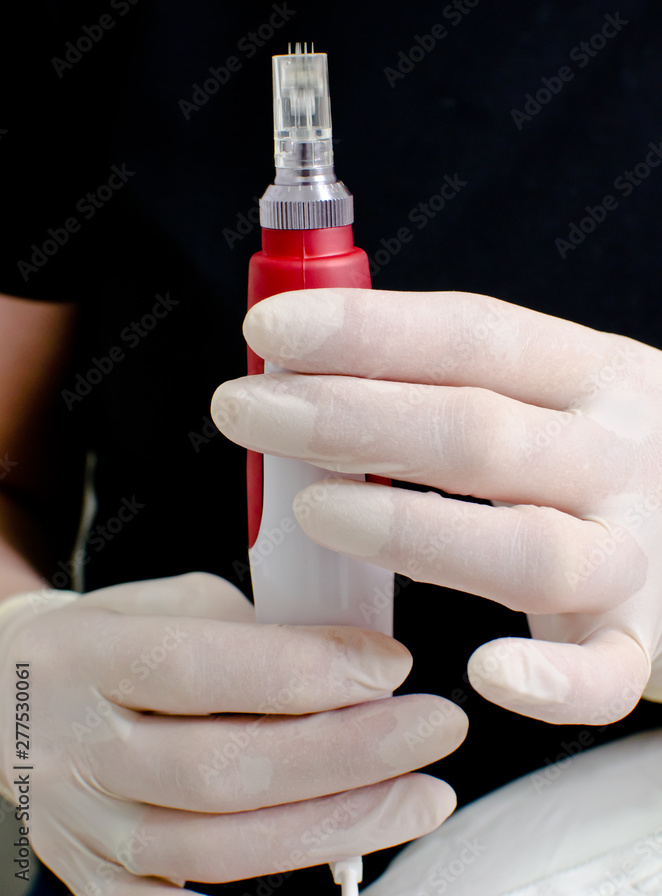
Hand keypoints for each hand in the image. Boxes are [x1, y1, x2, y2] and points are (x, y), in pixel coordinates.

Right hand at [0, 571, 465, 894]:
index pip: (205, 667)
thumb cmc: (108, 636)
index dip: (306, 669)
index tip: (389, 665)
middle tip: (433, 729)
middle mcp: (83, 748)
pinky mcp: (97, 878)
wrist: (12, 695)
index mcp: (92, 657)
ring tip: (421, 796)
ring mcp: (88, 826)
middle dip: (347, 753)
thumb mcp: (167, 600)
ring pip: (218, 848)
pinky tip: (343, 855)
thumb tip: (348, 659)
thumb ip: (247, 628)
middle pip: (223, 769)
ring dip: (335, 826)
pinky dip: (270, 887)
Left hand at [213, 288, 661, 724]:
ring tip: (310, 511)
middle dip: (349, 418)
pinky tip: (483, 672)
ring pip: (529, 550)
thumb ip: (446, 383)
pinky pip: (606, 675)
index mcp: (590, 373)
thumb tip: (304, 372)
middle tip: (245, 410)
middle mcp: (618, 454)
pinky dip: (551, 683)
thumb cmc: (591, 450)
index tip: (268, 332)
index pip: (472, 335)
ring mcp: (639, 552)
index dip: (367, 331)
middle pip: (479, 433)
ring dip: (412, 530)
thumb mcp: (549, 390)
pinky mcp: (646, 642)